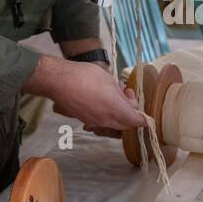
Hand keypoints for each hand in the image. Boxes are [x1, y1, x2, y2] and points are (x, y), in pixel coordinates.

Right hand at [30, 57, 145, 131]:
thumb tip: (128, 102)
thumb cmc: (86, 77)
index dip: (143, 116)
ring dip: (117, 112)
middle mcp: (106, 120)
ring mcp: (94, 122)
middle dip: (129, 112)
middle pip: (125, 124)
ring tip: (112, 94)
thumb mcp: (110, 81)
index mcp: (117, 111)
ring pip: (113, 123)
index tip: (141, 107)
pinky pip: (100, 121)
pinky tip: (100, 99)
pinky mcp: (84, 120)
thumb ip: (122, 96)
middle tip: (125, 94)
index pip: (137, 121)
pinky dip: (105, 113)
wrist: (60, 81)